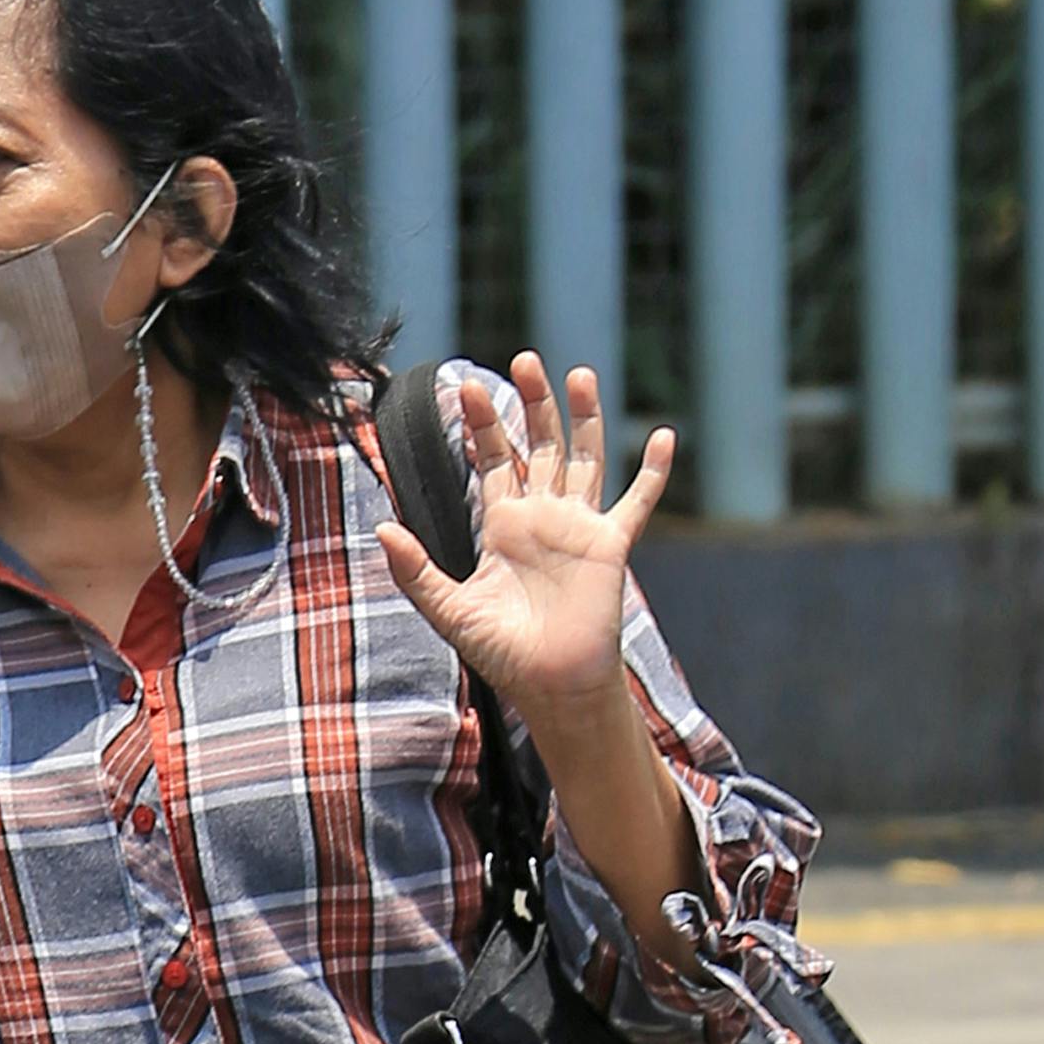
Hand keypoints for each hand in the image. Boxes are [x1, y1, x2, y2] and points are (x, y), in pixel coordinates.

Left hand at [376, 353, 671, 745]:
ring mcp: (579, 527)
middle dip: (531, 404)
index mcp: (502, 526)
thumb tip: (381, 528)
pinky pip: (635, 502)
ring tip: (578, 373)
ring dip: (582, 418)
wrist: (550, 685)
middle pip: (538, 446)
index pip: (492, 460)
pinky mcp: (611, 546)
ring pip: (583, 458)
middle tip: (524, 358)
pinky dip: (651, 471)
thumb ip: (415, 570)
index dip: (481, 425)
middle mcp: (542, 517)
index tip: (464, 386)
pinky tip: (662, 436)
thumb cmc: (502, 653)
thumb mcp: (448, 609)